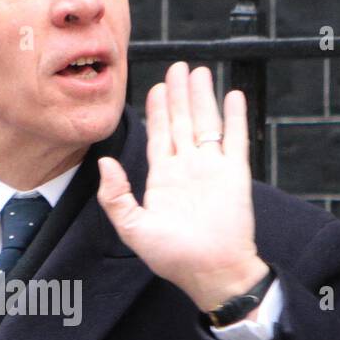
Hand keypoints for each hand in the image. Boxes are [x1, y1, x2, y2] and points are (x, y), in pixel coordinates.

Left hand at [96, 62, 267, 313]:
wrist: (210, 272)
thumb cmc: (172, 257)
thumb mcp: (133, 228)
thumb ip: (116, 196)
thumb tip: (104, 162)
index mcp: (164, 180)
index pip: (159, 136)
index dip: (157, 111)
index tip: (156, 87)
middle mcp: (188, 170)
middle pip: (182, 122)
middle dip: (179, 94)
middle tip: (178, 67)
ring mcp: (212, 170)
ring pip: (206, 124)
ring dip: (202, 98)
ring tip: (199, 72)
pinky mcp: (234, 174)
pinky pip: (234, 139)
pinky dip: (234, 117)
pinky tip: (232, 94)